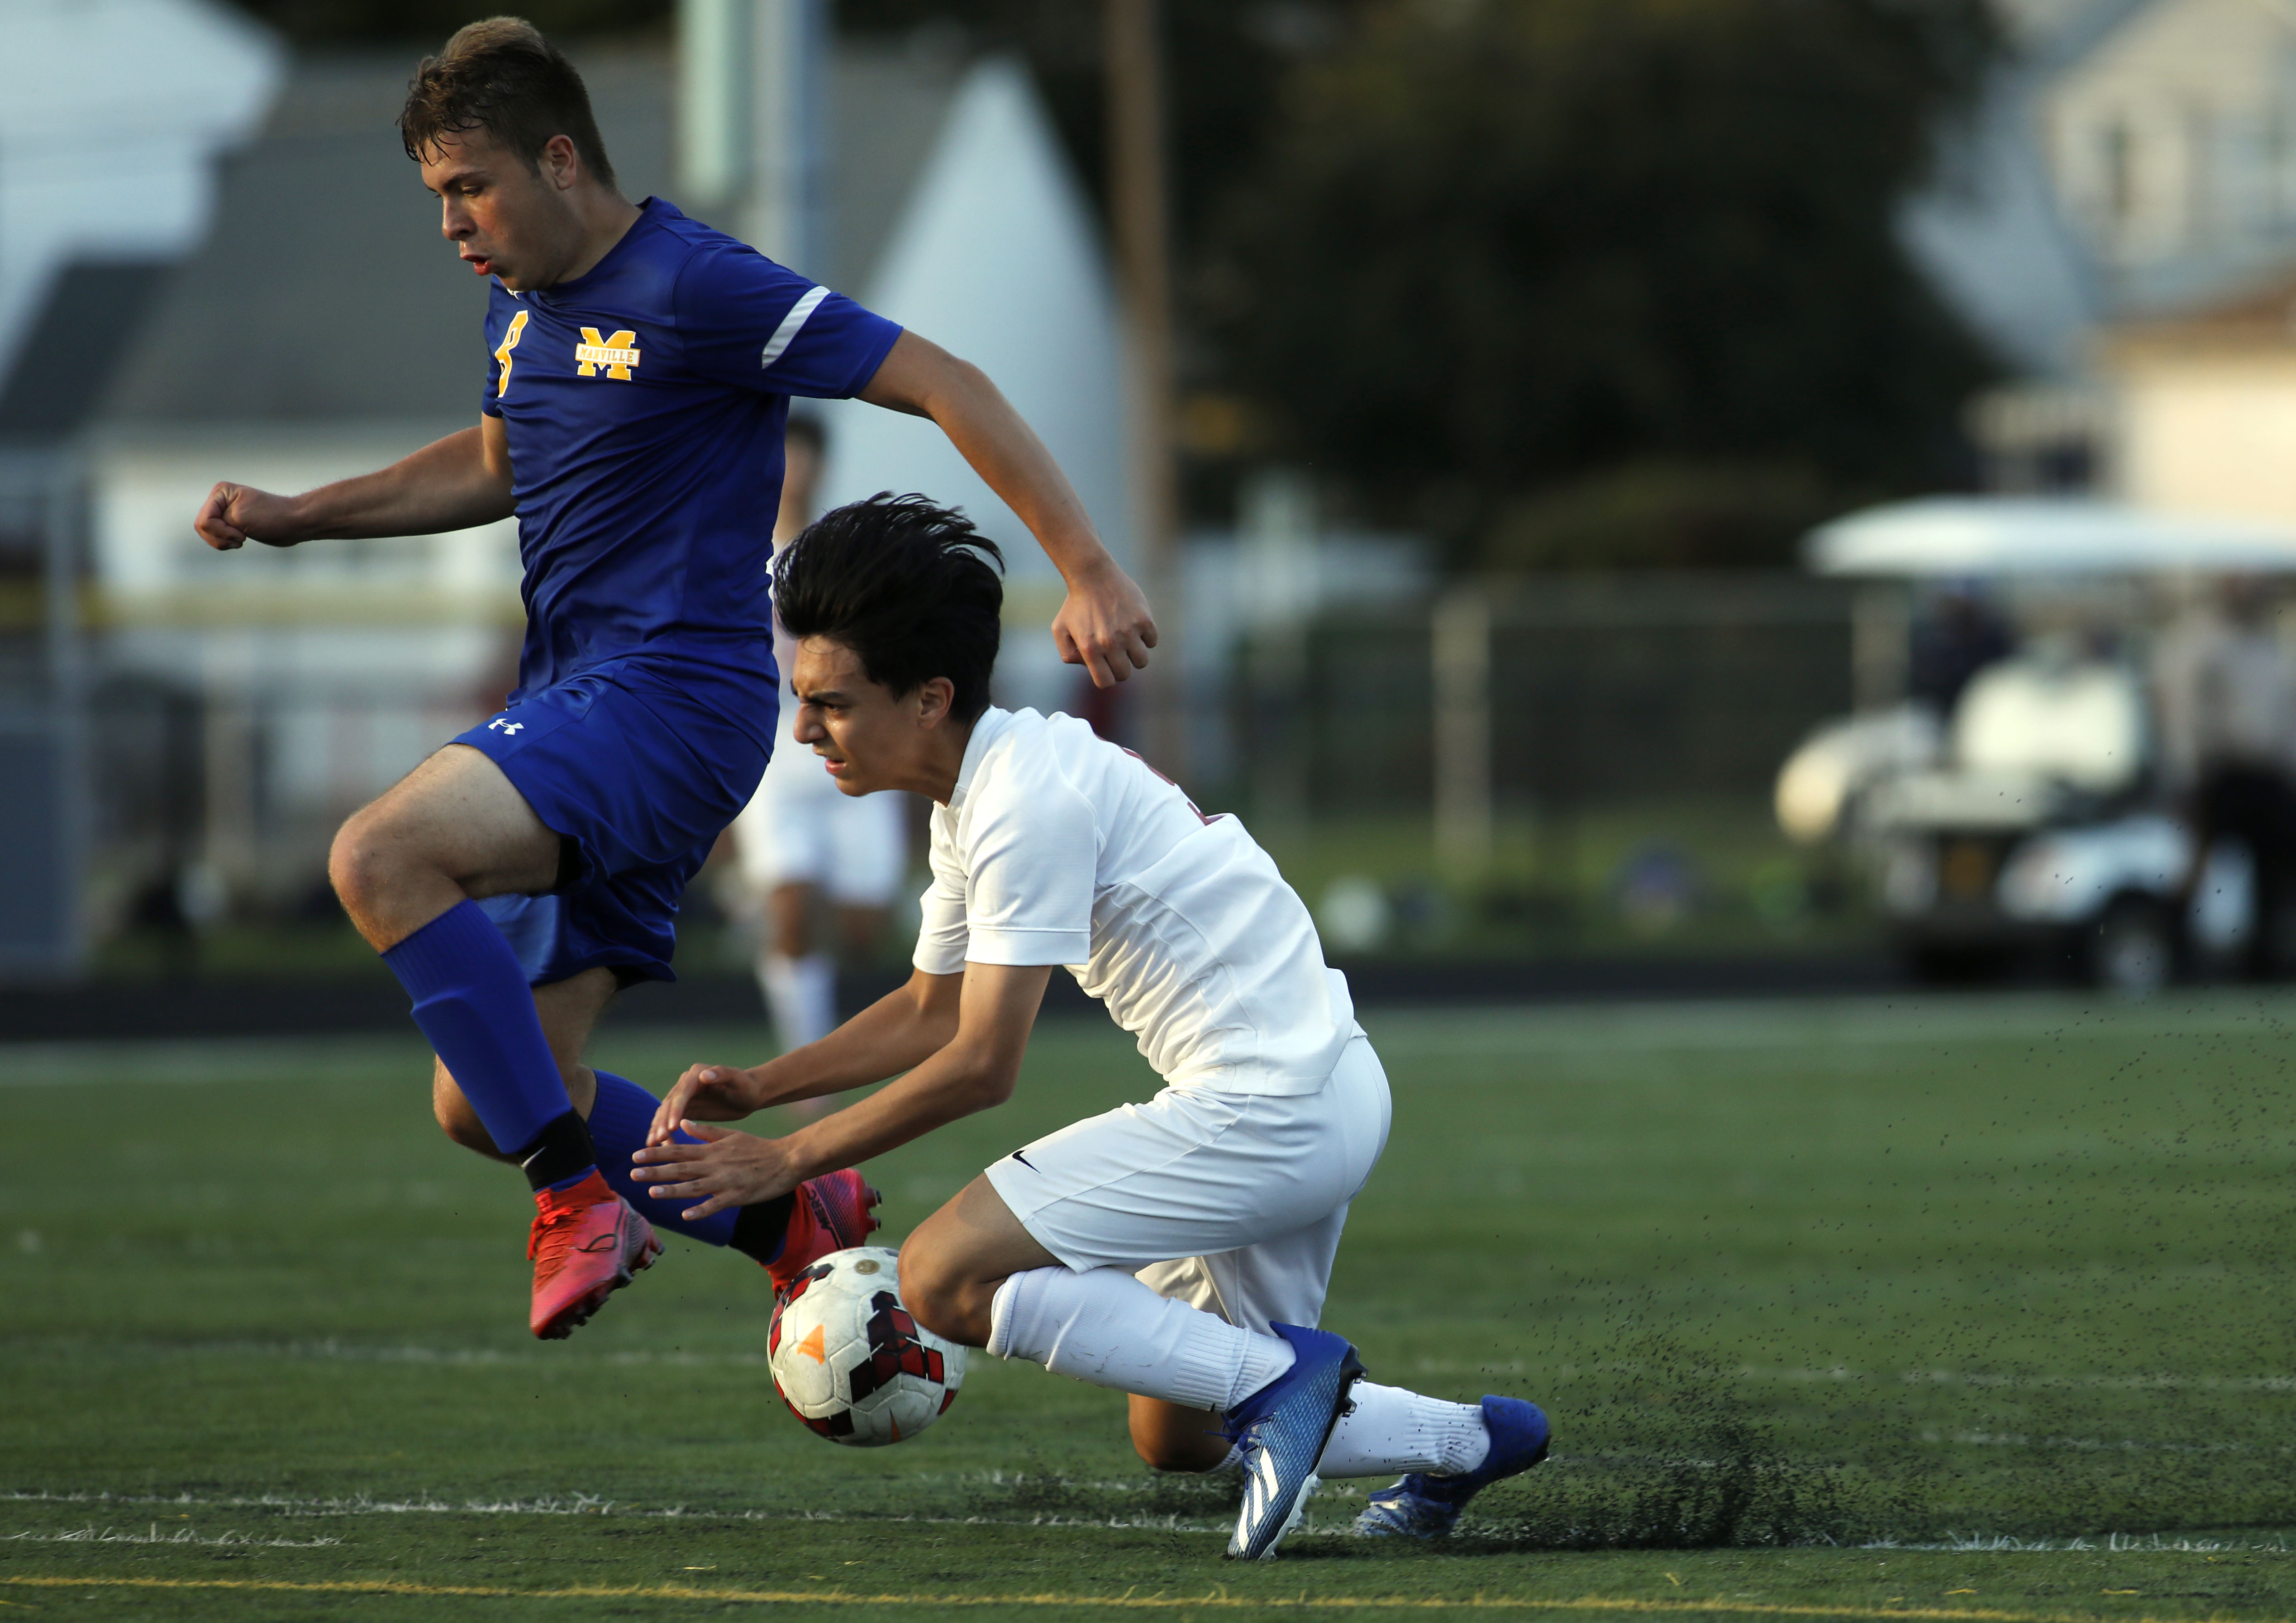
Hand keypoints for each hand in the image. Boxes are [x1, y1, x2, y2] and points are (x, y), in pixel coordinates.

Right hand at [194, 483, 303, 550]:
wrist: (294, 523)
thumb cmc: (271, 518)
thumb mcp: (238, 518)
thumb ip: (215, 522)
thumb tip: (204, 526)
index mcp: (220, 493)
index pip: (204, 521)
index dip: (221, 532)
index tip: (242, 533)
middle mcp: (219, 500)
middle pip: (202, 528)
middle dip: (221, 538)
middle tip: (242, 539)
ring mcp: (225, 512)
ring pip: (208, 534)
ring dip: (224, 542)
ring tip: (242, 540)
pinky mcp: (231, 523)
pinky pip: (217, 538)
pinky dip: (226, 543)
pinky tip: (241, 541)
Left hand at [629, 1121, 799, 1220]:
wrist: (786, 1159)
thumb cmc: (758, 1147)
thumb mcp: (731, 1134)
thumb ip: (706, 1132)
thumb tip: (684, 1123)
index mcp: (712, 1150)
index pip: (679, 1150)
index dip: (656, 1153)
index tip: (636, 1155)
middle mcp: (715, 1164)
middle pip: (681, 1168)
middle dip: (656, 1171)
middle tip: (633, 1174)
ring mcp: (726, 1181)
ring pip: (694, 1187)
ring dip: (672, 1190)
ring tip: (651, 1193)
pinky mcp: (737, 1196)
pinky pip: (716, 1204)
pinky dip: (701, 1210)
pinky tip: (686, 1216)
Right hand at [647, 1062, 762, 1145]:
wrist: (748, 1094)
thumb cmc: (745, 1086)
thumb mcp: (738, 1080)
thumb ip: (722, 1074)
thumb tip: (705, 1075)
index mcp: (695, 1075)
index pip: (681, 1094)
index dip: (675, 1110)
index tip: (671, 1127)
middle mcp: (685, 1084)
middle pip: (669, 1104)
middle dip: (662, 1122)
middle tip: (659, 1140)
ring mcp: (683, 1097)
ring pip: (665, 1114)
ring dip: (658, 1128)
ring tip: (653, 1145)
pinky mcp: (685, 1109)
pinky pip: (670, 1121)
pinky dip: (664, 1132)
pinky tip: (660, 1146)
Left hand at [1052, 561, 1156, 686]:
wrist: (1093, 575)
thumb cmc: (1075, 604)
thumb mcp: (1060, 630)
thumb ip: (1068, 655)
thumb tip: (1089, 667)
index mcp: (1090, 649)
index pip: (1106, 682)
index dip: (1107, 677)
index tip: (1106, 667)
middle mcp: (1110, 643)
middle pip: (1125, 674)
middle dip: (1121, 667)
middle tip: (1116, 652)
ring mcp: (1129, 632)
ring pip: (1142, 661)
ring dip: (1135, 654)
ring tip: (1127, 640)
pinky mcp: (1144, 619)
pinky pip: (1152, 641)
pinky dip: (1146, 637)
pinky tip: (1134, 625)